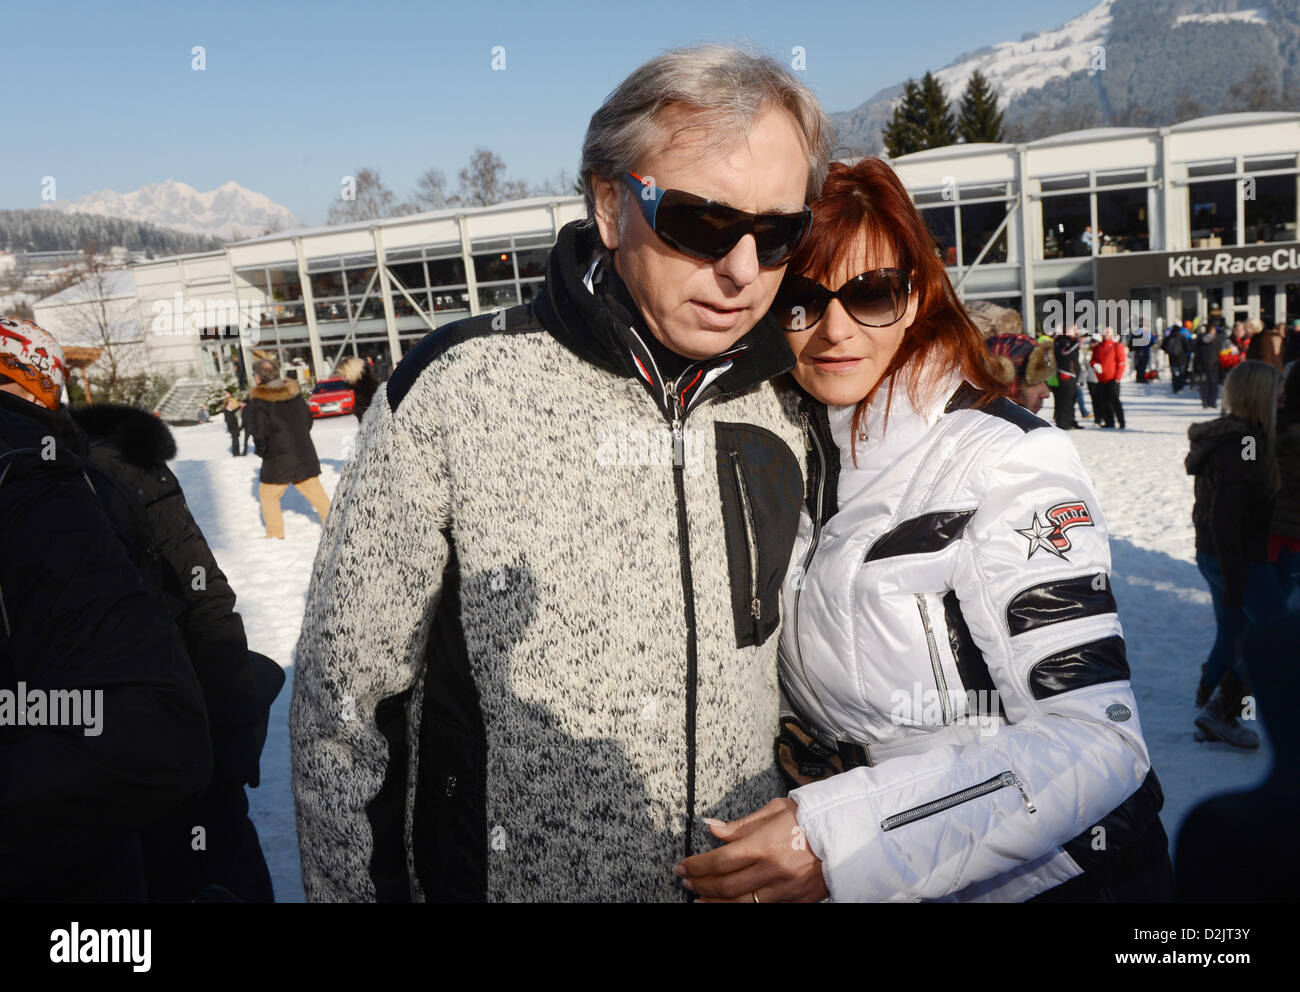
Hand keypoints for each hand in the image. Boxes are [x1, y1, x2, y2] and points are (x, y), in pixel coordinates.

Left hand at [673, 798, 827, 902]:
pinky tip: (728, 905)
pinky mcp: (796, 900)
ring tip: (699, 900)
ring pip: (742, 904)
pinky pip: (763, 908)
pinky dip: (742, 908)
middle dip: (701, 885)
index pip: (720, 860)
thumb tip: (712, 827)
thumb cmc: (811, 817)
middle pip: (726, 886)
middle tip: (686, 882)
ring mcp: (784, 889)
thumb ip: (741, 824)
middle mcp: (772, 870)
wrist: (848, 834)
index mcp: (764, 845)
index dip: (697, 866)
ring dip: (715, 903)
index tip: (682, 866)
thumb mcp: (774, 810)